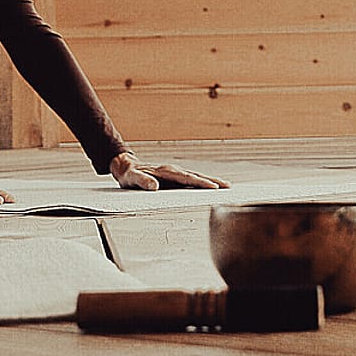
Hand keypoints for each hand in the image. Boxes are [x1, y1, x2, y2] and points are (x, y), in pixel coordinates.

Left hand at [109, 152, 229, 190]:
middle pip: (196, 176)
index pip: (187, 178)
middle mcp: (173, 171)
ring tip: (227, 187)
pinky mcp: (175, 178)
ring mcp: (175, 174)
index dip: (200, 183)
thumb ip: (142, 182)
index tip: (213, 187)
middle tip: (228, 187)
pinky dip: (204, 183)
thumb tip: (154, 187)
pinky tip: (212, 189)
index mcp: (165, 171)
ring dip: (211, 181)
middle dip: (213, 181)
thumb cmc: (129, 174)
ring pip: (197, 177)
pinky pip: (192, 180)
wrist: (127, 167)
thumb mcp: (132, 178)